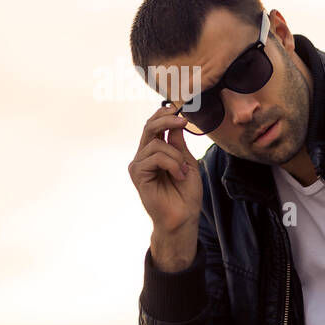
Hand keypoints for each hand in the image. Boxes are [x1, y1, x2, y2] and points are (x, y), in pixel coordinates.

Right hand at [130, 104, 201, 240]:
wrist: (183, 216)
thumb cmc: (186, 193)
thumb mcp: (187, 162)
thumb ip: (178, 143)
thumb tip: (176, 121)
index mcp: (155, 152)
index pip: (154, 126)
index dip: (164, 114)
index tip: (179, 108)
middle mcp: (144, 156)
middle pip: (149, 128)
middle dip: (167, 120)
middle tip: (183, 121)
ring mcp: (139, 165)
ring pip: (156, 144)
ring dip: (176, 156)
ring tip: (183, 171)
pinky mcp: (138, 174)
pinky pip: (155, 157)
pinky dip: (172, 164)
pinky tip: (178, 175)